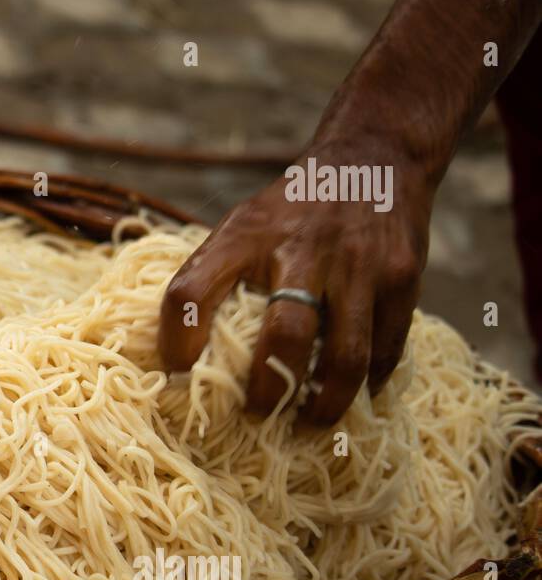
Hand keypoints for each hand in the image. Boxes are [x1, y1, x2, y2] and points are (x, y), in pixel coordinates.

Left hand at [158, 140, 433, 425]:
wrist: (375, 157)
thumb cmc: (292, 208)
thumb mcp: (242, 224)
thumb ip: (216, 274)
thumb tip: (181, 357)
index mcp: (245, 235)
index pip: (191, 291)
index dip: (177, 340)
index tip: (179, 374)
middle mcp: (302, 248)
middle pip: (285, 337)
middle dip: (269, 390)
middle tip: (257, 414)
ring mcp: (358, 264)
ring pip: (346, 357)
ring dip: (325, 404)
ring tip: (309, 422)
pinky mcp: (402, 277)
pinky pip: (386, 349)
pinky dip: (368, 383)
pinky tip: (351, 395)